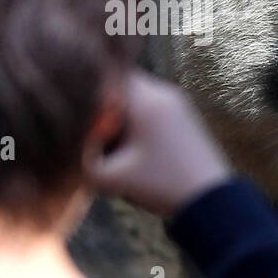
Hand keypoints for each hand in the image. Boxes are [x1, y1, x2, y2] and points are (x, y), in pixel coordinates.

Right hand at [85, 70, 231, 217]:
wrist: (211, 201)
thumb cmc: (160, 186)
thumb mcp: (110, 179)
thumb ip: (81, 159)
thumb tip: (66, 143)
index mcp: (146, 101)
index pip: (103, 76)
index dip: (83, 91)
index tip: (73, 111)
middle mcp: (163, 92)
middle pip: (119, 83)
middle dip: (101, 103)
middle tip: (94, 131)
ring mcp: (177, 100)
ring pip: (135, 93)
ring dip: (120, 111)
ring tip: (115, 142)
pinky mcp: (183, 113)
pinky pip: (150, 104)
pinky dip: (136, 119)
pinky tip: (134, 146)